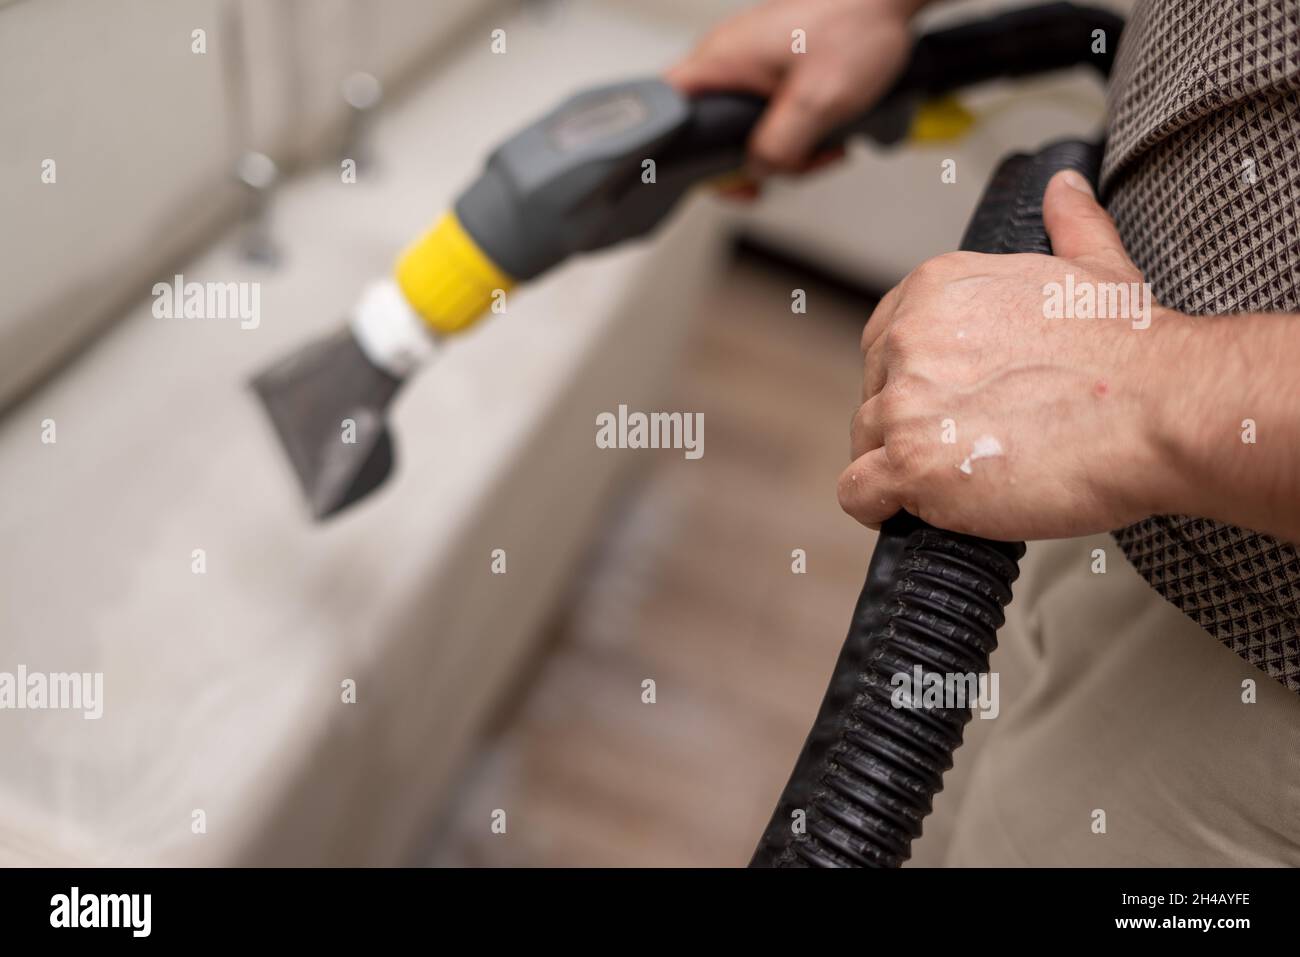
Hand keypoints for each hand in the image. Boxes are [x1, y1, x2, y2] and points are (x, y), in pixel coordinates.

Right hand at [665, 0, 921, 189]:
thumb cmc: (857, 26)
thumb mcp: (815, 103)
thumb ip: (778, 148)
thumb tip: (758, 170)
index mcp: (720, 61)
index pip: (666, 111)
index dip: (680, 155)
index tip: (716, 177)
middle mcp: (728, 58)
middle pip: (712, 132)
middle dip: (755, 161)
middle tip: (789, 168)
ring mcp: (752, 60)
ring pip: (748, 127)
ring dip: (788, 150)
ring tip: (825, 147)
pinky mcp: (775, 64)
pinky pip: (772, 112)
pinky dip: (799, 131)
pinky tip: (828, 131)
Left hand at [837, 169, 1195, 541]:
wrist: (1161, 410)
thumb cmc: (1133, 351)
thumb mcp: (1098, 266)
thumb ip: (1071, 224)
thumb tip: (1065, 188)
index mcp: (938, 289)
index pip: (883, 341)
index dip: (909, 378)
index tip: (945, 400)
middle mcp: (910, 340)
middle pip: (873, 394)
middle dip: (907, 423)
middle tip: (963, 444)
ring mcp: (905, 403)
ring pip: (864, 445)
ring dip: (898, 465)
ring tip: (954, 479)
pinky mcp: (911, 464)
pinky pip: (857, 492)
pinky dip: (877, 506)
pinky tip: (908, 511)